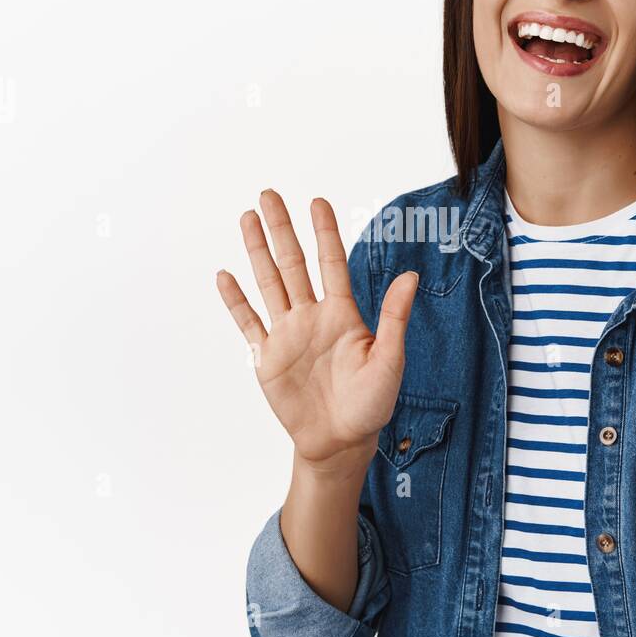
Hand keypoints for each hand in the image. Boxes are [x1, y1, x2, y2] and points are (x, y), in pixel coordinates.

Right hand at [217, 190, 419, 475]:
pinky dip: (236, 301)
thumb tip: (410, 276)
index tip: (317, 201)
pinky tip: (225, 275)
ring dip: (257, 251)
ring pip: (268, 283)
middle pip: (292, 263)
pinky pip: (249, 323)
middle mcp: (312, 317)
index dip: (324, 232)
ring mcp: (287, 334)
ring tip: (247, 218)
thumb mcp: (390, 359)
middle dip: (281, 229)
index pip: (331, 263)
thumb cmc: (371, 403)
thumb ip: (395, 318)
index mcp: (342, 314)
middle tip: (268, 194)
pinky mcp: (267, 357)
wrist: (341, 442)